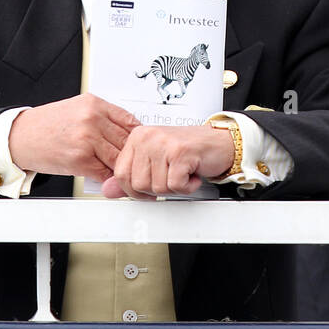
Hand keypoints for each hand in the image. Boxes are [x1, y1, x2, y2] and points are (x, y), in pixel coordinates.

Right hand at [8, 95, 139, 181]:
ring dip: (122, 168)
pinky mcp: (80, 160)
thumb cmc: (47, 124)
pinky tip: (108, 178)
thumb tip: (127, 132)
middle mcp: (92, 119)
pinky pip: (105, 173)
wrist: (21, 136)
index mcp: (93, 104)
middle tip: (135, 161)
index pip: (129, 120)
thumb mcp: (77, 108)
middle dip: (132, 154)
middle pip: (127, 140)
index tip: (141, 144)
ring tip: (123, 172)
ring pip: (119, 158)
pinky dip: (109, 178)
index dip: (138, 136)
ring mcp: (87, 140)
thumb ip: (102, 118)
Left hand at [102, 124, 235, 199]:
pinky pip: (174, 186)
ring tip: (182, 173)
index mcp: (137, 137)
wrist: (219, 142)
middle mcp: (147, 137)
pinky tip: (191, 175)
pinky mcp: (180, 153)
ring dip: (173, 188)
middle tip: (170, 178)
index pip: (120, 173)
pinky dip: (186, 187)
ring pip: (156, 187)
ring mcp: (163, 144)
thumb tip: (109, 191)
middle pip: (137, 183)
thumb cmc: (188, 150)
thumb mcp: (155, 162)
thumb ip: (132, 175)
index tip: (148, 188)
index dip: (133, 189)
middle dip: (156, 189)